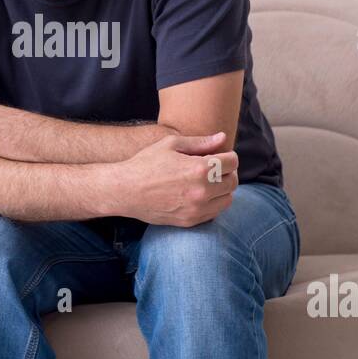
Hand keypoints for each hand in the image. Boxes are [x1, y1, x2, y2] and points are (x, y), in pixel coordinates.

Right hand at [113, 131, 237, 226]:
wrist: (125, 190)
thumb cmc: (146, 163)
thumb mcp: (171, 144)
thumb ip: (200, 142)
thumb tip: (223, 137)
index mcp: (200, 169)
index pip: (232, 162)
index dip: (227, 155)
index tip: (218, 155)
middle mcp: (202, 191)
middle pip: (232, 181)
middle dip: (227, 172)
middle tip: (214, 168)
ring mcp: (197, 209)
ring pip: (227, 199)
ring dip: (222, 189)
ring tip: (208, 182)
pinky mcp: (190, 221)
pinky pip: (215, 213)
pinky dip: (213, 203)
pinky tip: (200, 194)